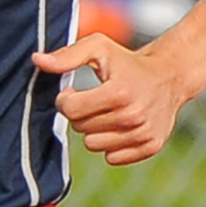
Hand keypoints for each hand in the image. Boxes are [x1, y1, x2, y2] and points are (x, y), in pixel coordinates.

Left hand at [33, 35, 190, 165]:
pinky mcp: (150, 146)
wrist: (168, 76)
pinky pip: (112, 158)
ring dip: (94, 130)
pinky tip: (119, 125)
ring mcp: (143, 134)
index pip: (70, 110)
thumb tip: (37, 60)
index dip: (66, 100)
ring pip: (93, 145)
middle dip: (81, 113)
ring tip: (106, 112)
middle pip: (81, 128)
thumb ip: (66, 56)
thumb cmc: (126, 62)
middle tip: (94, 100)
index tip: (74, 92)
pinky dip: (111, 144)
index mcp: (118, 92)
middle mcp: (132, 116)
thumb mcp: (98, 48)